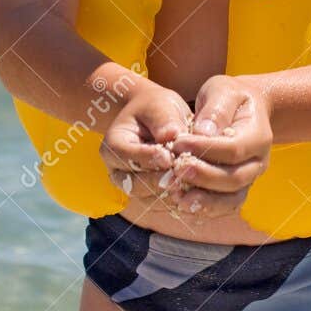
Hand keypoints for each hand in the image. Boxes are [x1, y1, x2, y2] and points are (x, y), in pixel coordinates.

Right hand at [99, 79, 193, 203]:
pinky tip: (197, 193)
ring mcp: (134, 187)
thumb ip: (164, 120)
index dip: (147, 158)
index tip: (168, 157)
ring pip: (150, 199)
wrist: (157, 119)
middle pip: (135, 184)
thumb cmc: (157, 108)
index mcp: (113, 145)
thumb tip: (172, 136)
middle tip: (182, 177)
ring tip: (193, 186)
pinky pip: (164, 205)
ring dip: (171, 194)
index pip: (125, 156)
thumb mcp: (159, 105)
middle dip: (160, 181)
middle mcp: (118, 171)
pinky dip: (180, 200)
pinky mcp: (151, 197)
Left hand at [164, 74, 273, 220]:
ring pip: (232, 198)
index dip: (205, 149)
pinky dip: (206, 207)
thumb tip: (203, 132)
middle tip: (176, 170)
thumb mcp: (223, 91)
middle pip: (234, 178)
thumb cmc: (230, 97)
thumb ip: (215, 109)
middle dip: (204, 177)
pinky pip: (225, 205)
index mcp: (259, 135)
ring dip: (205, 200)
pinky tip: (183, 203)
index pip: (234, 149)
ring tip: (177, 196)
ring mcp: (249, 178)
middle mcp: (259, 161)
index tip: (178, 143)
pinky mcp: (237, 189)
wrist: (243, 109)